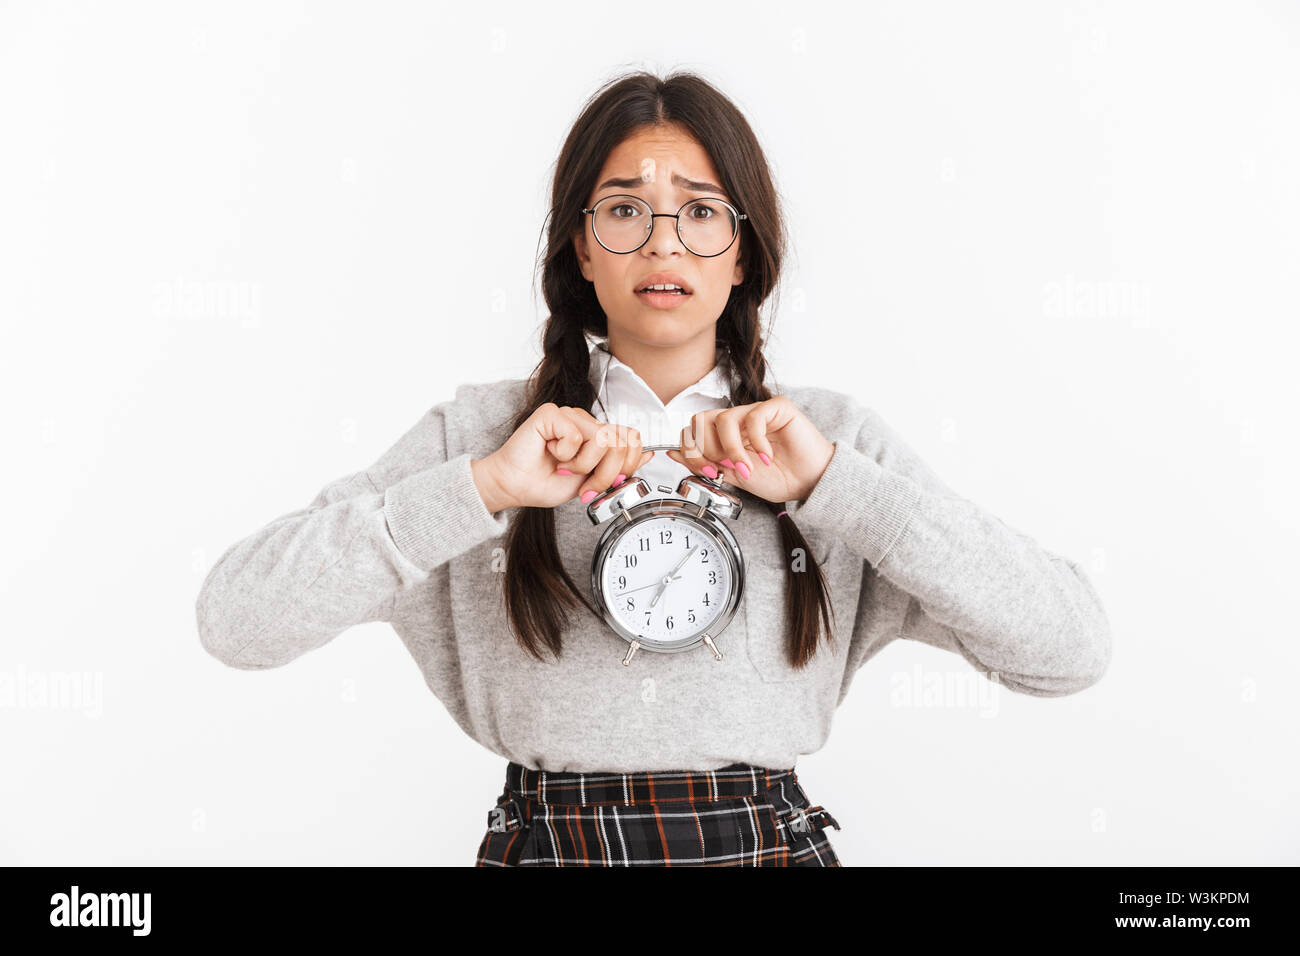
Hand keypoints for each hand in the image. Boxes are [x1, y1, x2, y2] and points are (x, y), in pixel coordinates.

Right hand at [472, 403, 652, 511]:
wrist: (515, 487)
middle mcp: (587, 422)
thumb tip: (649, 454)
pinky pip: (575, 434)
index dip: (626, 466)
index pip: (632, 439)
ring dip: (582, 464)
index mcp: (598, 436)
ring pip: (601, 439)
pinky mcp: (552, 413)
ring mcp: (570, 415)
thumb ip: (619, 468)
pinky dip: (564, 454)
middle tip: (584, 484)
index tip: (603, 484)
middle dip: (606, 473)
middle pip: (621, 441)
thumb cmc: (546, 483)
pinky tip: (550, 453)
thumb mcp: (592, 481)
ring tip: (563, 467)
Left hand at [663, 396, 834, 504]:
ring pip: (724, 419)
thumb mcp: (733, 476)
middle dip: (708, 449)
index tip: (709, 472)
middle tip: (725, 467)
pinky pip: (753, 417)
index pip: (693, 431)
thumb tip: (672, 454)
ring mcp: (756, 411)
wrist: (809, 483)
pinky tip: (766, 456)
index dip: (693, 452)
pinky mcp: (777, 407)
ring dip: (731, 449)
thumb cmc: (778, 478)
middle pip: (701, 419)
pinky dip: (756, 442)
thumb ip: (705, 464)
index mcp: (724, 435)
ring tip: (747, 466)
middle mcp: (737, 419)